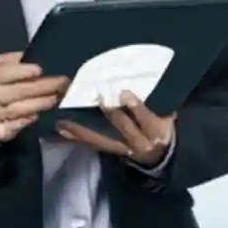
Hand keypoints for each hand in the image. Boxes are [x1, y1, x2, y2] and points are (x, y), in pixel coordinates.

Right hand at [0, 51, 68, 142]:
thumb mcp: (4, 65)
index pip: (4, 72)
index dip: (22, 71)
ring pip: (13, 110)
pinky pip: (9, 128)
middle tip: (60, 84)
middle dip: (39, 88)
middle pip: (14, 92)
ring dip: (36, 105)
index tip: (40, 70)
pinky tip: (37, 115)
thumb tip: (41, 58)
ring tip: (54, 98)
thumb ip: (18, 61)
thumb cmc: (0, 82)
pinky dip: (24, 122)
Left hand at [56, 91, 174, 166]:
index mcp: (155, 129)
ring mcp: (122, 148)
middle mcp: (138, 141)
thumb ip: (158, 99)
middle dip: (111, 113)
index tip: (125, 93)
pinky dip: (76, 137)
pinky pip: (93, 144)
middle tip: (98, 97)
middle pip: (124, 127)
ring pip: (102, 138)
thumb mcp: (166, 114)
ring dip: (84, 128)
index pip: (147, 118)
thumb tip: (149, 73)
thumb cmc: (161, 125)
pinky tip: (60, 129)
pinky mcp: (110, 151)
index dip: (137, 107)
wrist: (158, 154)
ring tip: (65, 118)